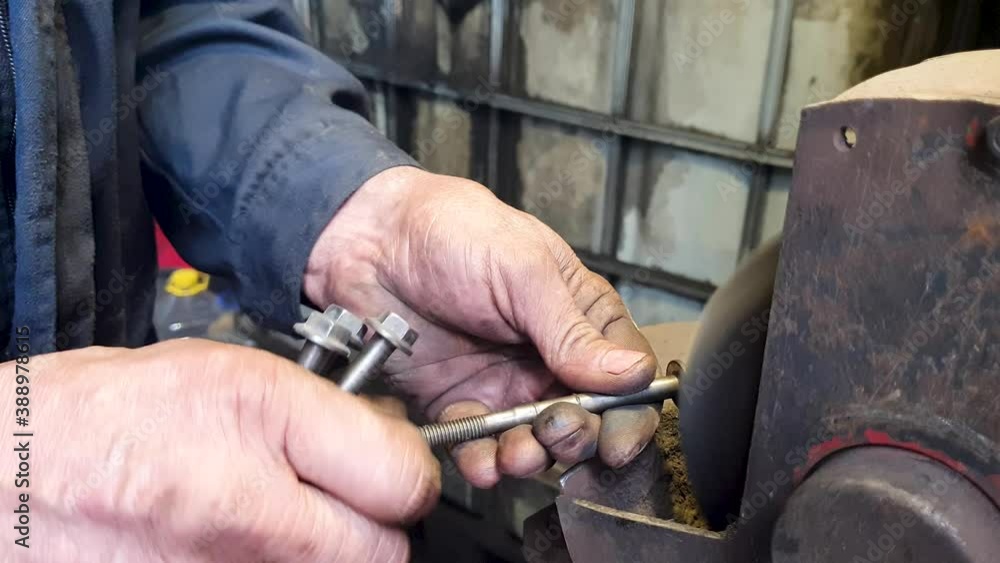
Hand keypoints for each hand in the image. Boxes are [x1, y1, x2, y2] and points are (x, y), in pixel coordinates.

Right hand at [0, 340, 438, 561]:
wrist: (7, 480)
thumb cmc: (102, 416)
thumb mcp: (228, 373)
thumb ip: (324, 411)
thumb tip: (391, 438)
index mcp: (261, 419)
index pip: (406, 482)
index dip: (408, 476)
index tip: (393, 472)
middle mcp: (247, 509)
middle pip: (384, 553)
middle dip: (378, 528)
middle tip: (343, 505)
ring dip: (330, 554)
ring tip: (281, 521)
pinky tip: (243, 546)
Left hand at [305, 167, 661, 486]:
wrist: (370, 241)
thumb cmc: (452, 231)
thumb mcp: (523, 269)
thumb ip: (572, 329)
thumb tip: (629, 373)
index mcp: (578, 315)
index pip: (624, 374)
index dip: (630, 412)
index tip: (621, 439)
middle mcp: (546, 355)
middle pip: (585, 417)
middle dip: (578, 437)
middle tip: (559, 430)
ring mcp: (503, 383)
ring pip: (535, 441)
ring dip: (533, 456)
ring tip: (519, 450)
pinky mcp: (457, 403)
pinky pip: (479, 446)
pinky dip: (484, 462)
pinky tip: (483, 460)